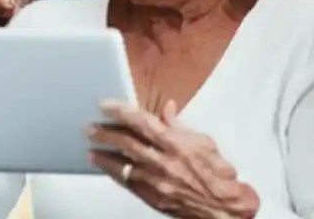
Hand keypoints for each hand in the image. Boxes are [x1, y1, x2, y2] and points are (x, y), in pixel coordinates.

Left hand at [89, 100, 258, 218]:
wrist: (223, 208)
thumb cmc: (218, 175)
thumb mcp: (204, 142)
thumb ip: (180, 125)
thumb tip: (166, 109)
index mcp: (176, 143)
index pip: (142, 122)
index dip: (120, 111)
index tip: (105, 105)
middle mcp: (163, 161)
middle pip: (126, 142)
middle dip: (105, 132)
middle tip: (91, 127)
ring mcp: (156, 181)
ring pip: (121, 163)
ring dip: (103, 153)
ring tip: (91, 145)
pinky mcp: (152, 197)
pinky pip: (126, 182)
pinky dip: (113, 172)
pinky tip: (104, 165)